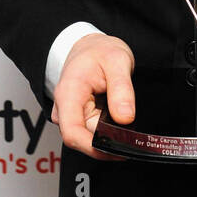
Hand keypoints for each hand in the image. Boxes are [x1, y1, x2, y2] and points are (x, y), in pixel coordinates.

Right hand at [50, 32, 134, 159]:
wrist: (89, 46)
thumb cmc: (99, 51)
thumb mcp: (117, 61)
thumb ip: (122, 89)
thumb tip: (125, 118)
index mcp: (68, 93)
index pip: (72, 133)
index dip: (93, 147)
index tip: (117, 149)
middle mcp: (64, 108)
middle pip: (83, 138)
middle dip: (107, 139)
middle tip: (132, 132)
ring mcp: (69, 115)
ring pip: (89, 137)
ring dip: (108, 133)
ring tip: (123, 114)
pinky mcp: (77, 118)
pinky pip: (92, 132)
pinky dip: (106, 130)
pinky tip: (115, 118)